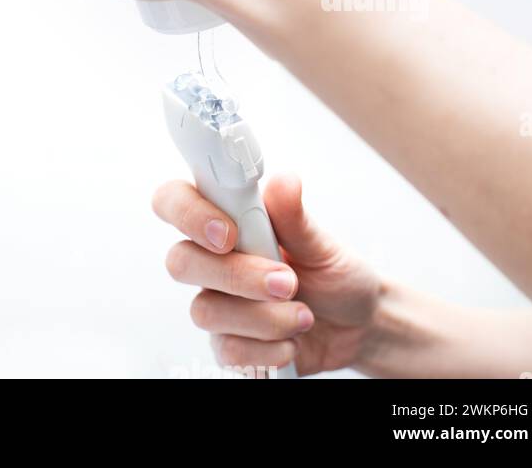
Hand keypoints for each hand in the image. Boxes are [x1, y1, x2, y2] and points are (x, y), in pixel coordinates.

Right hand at [152, 173, 381, 375]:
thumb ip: (296, 218)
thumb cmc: (334, 276)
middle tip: (287, 281)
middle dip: (236, 275)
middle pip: (179, 262)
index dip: (188, 214)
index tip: (228, 232)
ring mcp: (216, 303)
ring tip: (304, 316)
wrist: (358, 327)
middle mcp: (212, 261)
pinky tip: (292, 341)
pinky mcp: (227, 343)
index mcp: (226, 221)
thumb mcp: (325, 245)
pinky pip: (228, 350)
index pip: (174, 201)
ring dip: (264, 317)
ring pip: (205, 311)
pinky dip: (269, 349)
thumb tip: (284, 181)